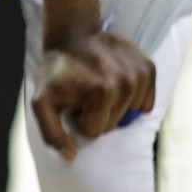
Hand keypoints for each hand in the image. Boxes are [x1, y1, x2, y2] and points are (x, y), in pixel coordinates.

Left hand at [30, 30, 155, 160]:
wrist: (73, 36)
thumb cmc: (57, 71)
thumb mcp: (42, 100)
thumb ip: (51, 132)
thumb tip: (71, 156)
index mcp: (103, 92)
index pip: (94, 131)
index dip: (79, 120)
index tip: (72, 102)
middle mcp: (126, 83)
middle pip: (113, 124)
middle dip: (95, 113)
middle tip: (83, 93)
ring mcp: (140, 74)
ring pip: (129, 113)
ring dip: (112, 105)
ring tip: (97, 85)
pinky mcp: (149, 67)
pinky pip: (145, 100)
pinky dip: (131, 97)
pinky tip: (116, 82)